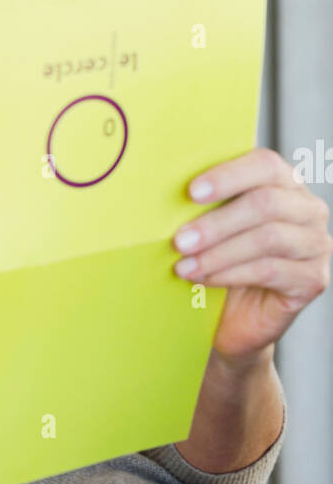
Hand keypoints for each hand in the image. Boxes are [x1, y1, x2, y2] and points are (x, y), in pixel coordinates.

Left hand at [172, 147, 332, 362]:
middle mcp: (309, 209)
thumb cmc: (222, 263)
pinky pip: (269, 271)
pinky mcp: (313, 278)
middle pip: (266, 203)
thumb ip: (206, 208)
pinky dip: (229, 274)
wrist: (238, 318)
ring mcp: (316, 244)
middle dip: (217, 223)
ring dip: (219, 252)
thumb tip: (167, 198)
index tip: (191, 192)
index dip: (228, 176)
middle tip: (180, 240)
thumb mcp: (214, 230)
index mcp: (285, 183)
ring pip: (268, 238)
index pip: (265, 164)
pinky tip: (203, 279)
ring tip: (184, 266)